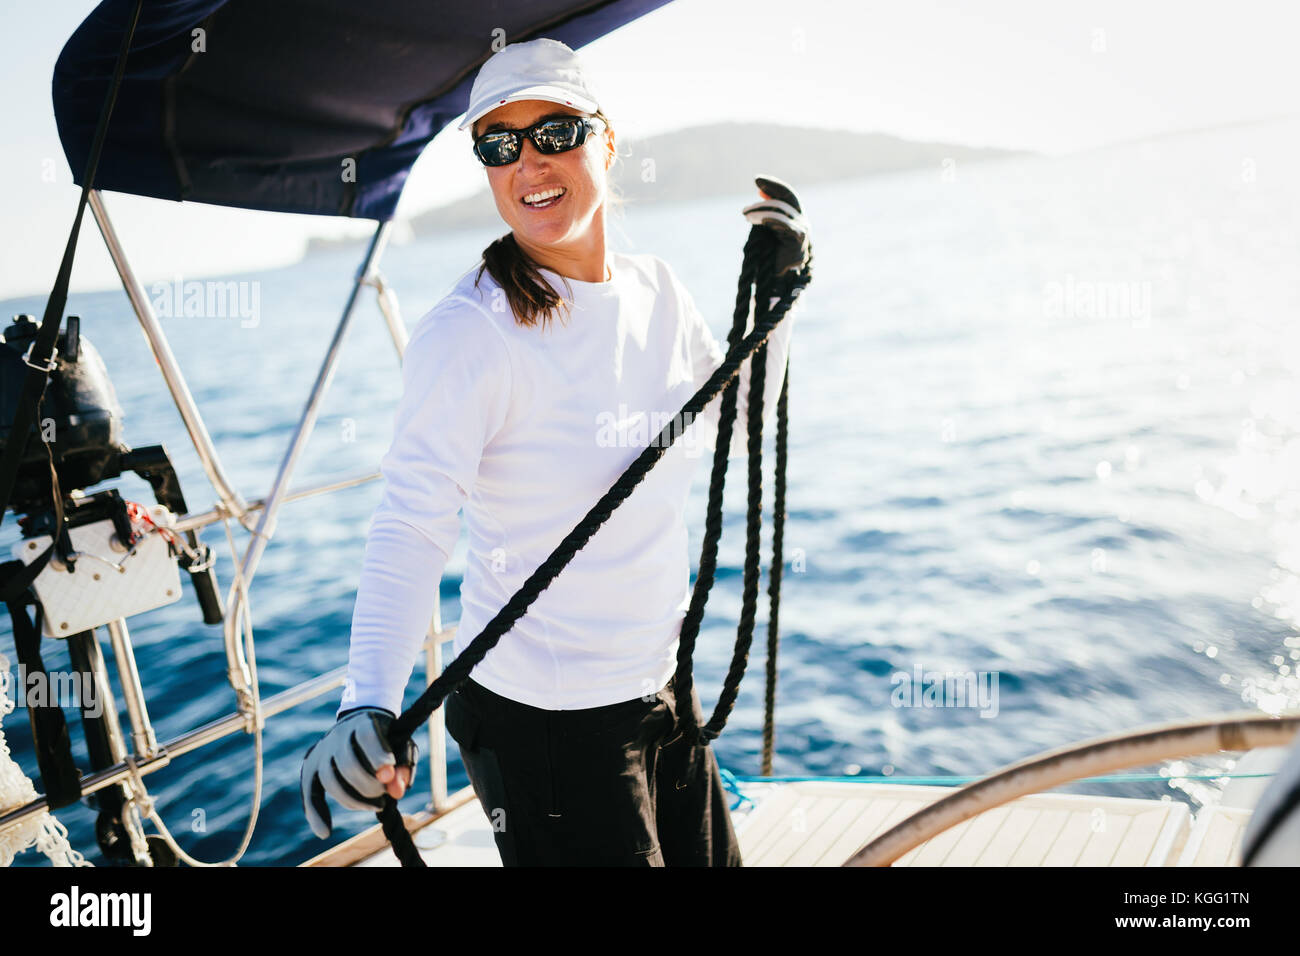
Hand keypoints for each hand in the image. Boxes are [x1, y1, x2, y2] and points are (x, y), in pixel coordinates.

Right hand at [300, 706, 417, 838]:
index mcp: (364, 722)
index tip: (389, 769)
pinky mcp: (312, 766)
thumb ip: (405, 766)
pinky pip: (309, 792)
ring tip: (377, 805)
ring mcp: (323, 750)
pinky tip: (325, 832)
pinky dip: (315, 813)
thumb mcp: (403, 746)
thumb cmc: (387, 739)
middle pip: (348, 763)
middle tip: (385, 794)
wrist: (362, 724)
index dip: (378, 754)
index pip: (367, 735)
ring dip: (354, 800)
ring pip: (330, 780)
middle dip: (369, 784)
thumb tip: (397, 792)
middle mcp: (339, 734)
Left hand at [742, 175, 810, 276]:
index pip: (787, 195)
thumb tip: (760, 192)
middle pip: (788, 197)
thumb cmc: (770, 257)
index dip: (773, 185)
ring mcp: (803, 230)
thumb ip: (765, 212)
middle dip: (770, 188)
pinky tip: (754, 220)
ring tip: (745, 214)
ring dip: (760, 209)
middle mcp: (802, 221)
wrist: (776, 280)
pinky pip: (782, 223)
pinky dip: (767, 218)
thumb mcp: (766, 230)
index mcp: (796, 218)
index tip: (757, 180)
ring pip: (781, 210)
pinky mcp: (798, 239)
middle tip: (754, 185)